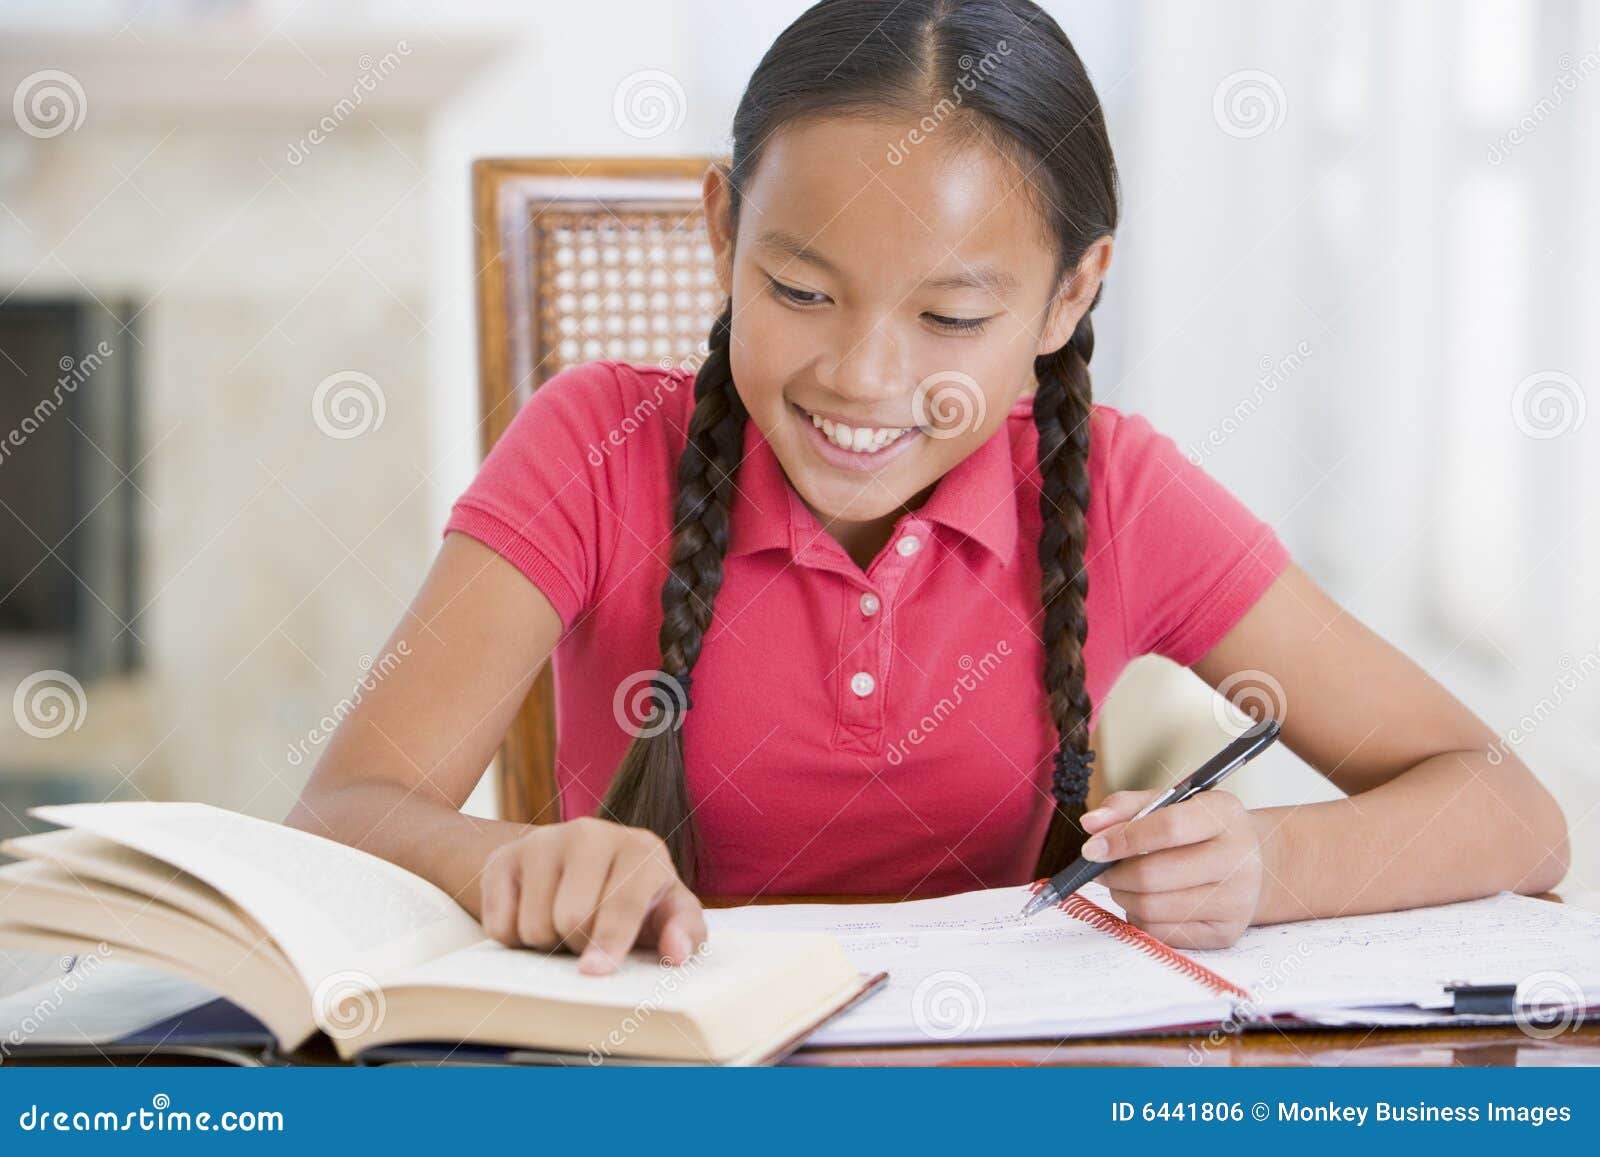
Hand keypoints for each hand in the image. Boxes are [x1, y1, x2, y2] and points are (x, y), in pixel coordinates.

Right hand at [478, 817, 705, 974]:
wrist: (578, 867)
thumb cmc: (636, 898)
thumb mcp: (669, 912)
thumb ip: (685, 932)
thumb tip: (676, 951)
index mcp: (639, 848)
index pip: (622, 902)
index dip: (610, 942)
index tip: (595, 971)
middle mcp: (590, 834)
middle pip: (572, 919)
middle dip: (580, 945)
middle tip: (588, 937)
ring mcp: (543, 841)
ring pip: (534, 925)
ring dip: (549, 944)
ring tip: (563, 925)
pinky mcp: (503, 857)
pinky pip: (500, 925)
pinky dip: (515, 938)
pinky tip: (533, 916)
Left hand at [1078, 789, 1266, 948]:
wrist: (1250, 864)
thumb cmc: (1200, 830)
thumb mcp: (1171, 804)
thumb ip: (1127, 807)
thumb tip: (1090, 824)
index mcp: (1224, 815)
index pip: (1167, 828)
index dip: (1122, 838)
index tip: (1092, 848)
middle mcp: (1239, 858)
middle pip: (1154, 874)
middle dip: (1114, 873)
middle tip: (1101, 869)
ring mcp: (1236, 901)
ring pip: (1153, 907)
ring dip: (1123, 896)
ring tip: (1123, 882)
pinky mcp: (1226, 933)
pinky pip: (1162, 933)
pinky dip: (1140, 918)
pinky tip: (1146, 902)